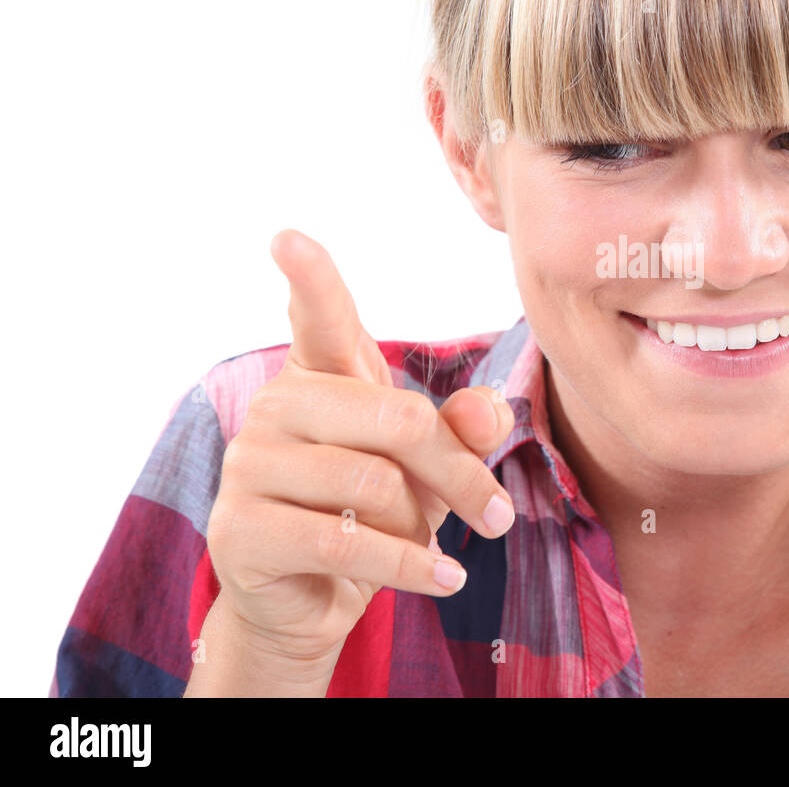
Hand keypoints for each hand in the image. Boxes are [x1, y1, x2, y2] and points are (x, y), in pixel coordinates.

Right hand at [202, 228, 515, 674]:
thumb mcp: (427, 470)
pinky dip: (410, 567)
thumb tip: (492, 411)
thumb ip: (461, 432)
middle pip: (398, 419)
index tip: (289, 236)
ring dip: (422, 527)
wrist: (309, 602)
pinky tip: (443, 579)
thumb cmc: (371, 516)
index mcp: (321, 377)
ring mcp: (249, 467)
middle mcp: (276, 409)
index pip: (318, 318)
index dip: (310, 279)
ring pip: (374, 486)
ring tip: (430, 545)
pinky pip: (346, 544)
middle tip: (497, 514)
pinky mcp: (240, 530)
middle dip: (460, 472)